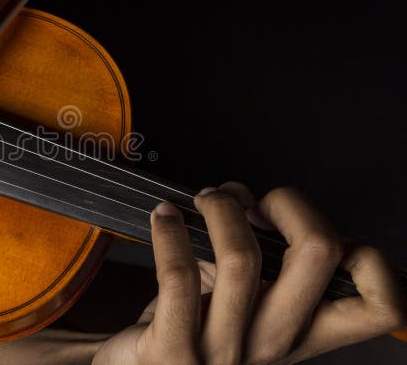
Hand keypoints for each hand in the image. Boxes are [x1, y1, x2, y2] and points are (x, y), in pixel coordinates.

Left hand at [92, 183, 405, 364]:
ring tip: (203, 202)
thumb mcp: (247, 303)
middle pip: (318, 255)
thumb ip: (262, 257)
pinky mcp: (172, 351)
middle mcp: (274, 344)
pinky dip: (169, 233)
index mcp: (302, 332)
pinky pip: (178, 278)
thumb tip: (246, 196)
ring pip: (242, 258)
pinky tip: (163, 218)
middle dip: (290, 203)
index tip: (315, 233)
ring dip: (220, 209)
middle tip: (255, 203)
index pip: (381, 305)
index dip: (368, 255)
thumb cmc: (194, 329)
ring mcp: (224, 353)